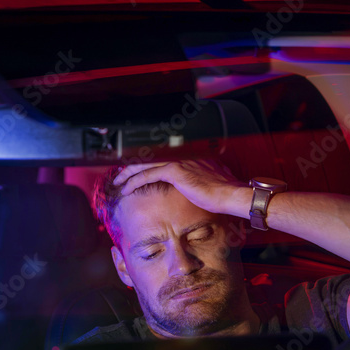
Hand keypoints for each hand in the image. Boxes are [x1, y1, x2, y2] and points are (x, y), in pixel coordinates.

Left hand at [113, 159, 249, 216]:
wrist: (231, 194)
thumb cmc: (224, 194)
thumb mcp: (209, 185)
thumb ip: (198, 182)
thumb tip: (195, 190)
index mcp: (190, 157)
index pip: (162, 158)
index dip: (146, 164)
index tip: (136, 172)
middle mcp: (183, 155)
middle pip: (151, 157)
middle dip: (133, 166)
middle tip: (121, 175)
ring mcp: (179, 161)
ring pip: (146, 164)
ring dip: (129, 173)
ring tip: (118, 182)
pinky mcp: (175, 171)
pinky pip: (148, 174)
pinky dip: (135, 181)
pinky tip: (126, 188)